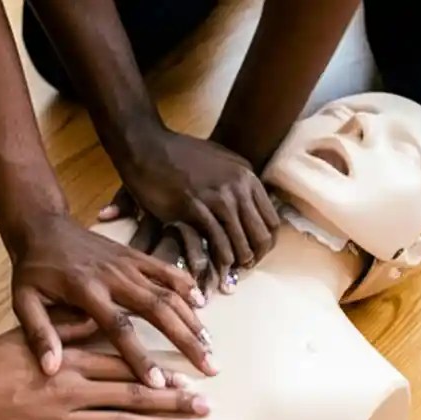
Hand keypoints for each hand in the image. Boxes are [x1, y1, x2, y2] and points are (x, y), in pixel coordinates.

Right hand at [0, 332, 209, 419]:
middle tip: (206, 408)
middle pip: (134, 395)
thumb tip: (99, 318)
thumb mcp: (27, 334)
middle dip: (174, 401)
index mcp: (70, 362)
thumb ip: (65, 327)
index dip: (161, 373)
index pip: (127, 366)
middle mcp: (73, 391)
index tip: (189, 378)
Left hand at [5, 212, 215, 385]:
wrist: (42, 226)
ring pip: (169, 292)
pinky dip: (187, 286)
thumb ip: (38, 333)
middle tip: (208, 367)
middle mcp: (113, 276)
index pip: (118, 328)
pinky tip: (203, 306)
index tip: (156, 384)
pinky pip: (166, 270)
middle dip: (186, 339)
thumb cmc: (33, 270)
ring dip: (193, 319)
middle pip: (158, 310)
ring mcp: (127, 263)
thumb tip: (51, 369)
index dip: (139, 356)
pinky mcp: (135, 254)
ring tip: (211, 347)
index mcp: (86, 291)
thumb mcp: (23, 300)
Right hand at [101, 127, 279, 291]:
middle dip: (256, 256)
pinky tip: (217, 266)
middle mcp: (237, 187)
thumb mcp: (220, 160)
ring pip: (240, 241)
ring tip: (231, 273)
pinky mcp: (194, 207)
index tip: (258, 253)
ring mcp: (217, 197)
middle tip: (246, 268)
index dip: (267, 242)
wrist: (149, 145)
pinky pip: (217, 240)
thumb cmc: (181, 154)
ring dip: (237, 262)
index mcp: (247, 176)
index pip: (271, 219)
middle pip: (260, 234)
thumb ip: (237, 180)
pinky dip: (220, 258)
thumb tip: (249, 202)